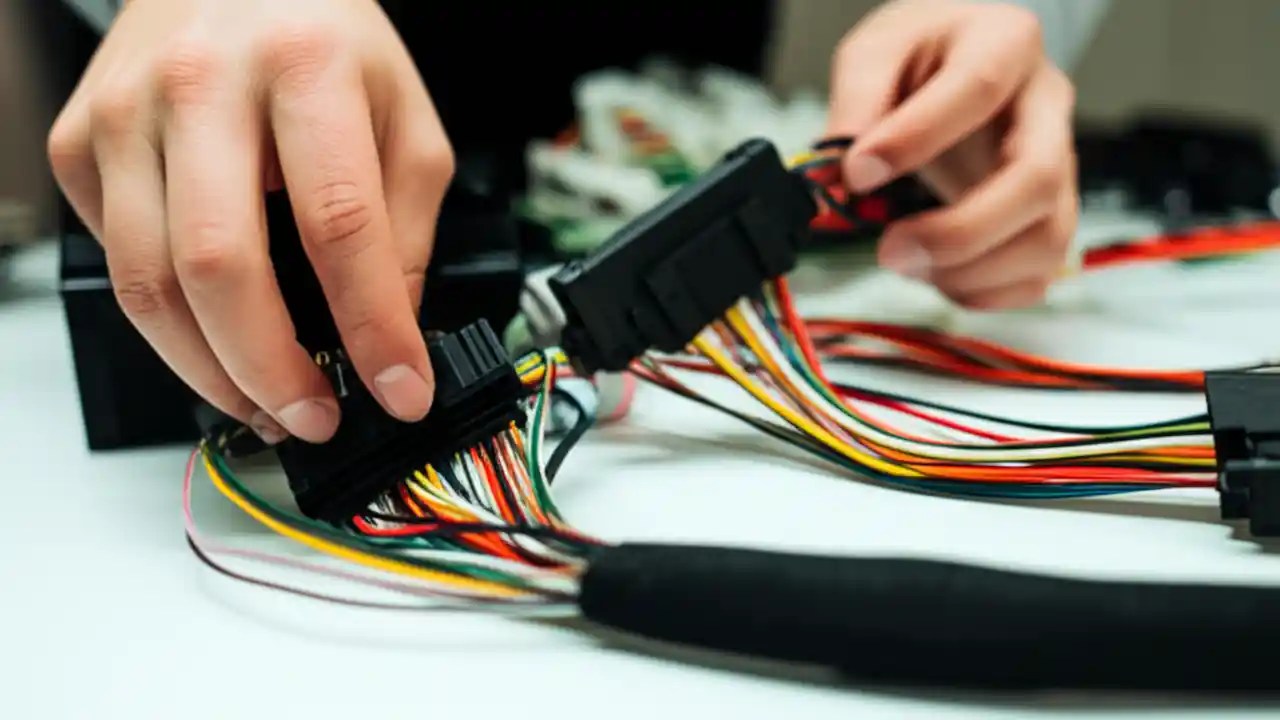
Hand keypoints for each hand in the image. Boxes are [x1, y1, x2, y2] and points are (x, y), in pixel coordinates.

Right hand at [49, 0, 453, 443]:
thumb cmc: (321, 38)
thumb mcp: (404, 116)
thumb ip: (407, 225)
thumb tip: (389, 332)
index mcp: (305, 66)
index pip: (341, 224)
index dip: (373, 327)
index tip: (401, 391)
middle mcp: (202, 84)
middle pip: (221, 264)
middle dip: (272, 369)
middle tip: (317, 417)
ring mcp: (125, 114)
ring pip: (150, 283)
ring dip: (212, 371)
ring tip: (267, 403)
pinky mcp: (81, 144)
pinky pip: (119, 261)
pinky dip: (169, 321)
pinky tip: (214, 333)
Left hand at [828, 0, 1077, 309]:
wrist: (955, 66)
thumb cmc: (921, 57)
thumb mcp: (877, 51)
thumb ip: (858, 100)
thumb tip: (843, 172)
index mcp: (1005, 45)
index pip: (979, 89)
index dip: (918, 138)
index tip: (859, 173)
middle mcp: (1046, 108)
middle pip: (1037, 181)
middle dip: (959, 232)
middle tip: (890, 250)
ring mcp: (1057, 168)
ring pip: (1047, 239)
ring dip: (970, 271)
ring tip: (906, 263)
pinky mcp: (1046, 217)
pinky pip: (1035, 276)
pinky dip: (981, 292)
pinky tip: (935, 275)